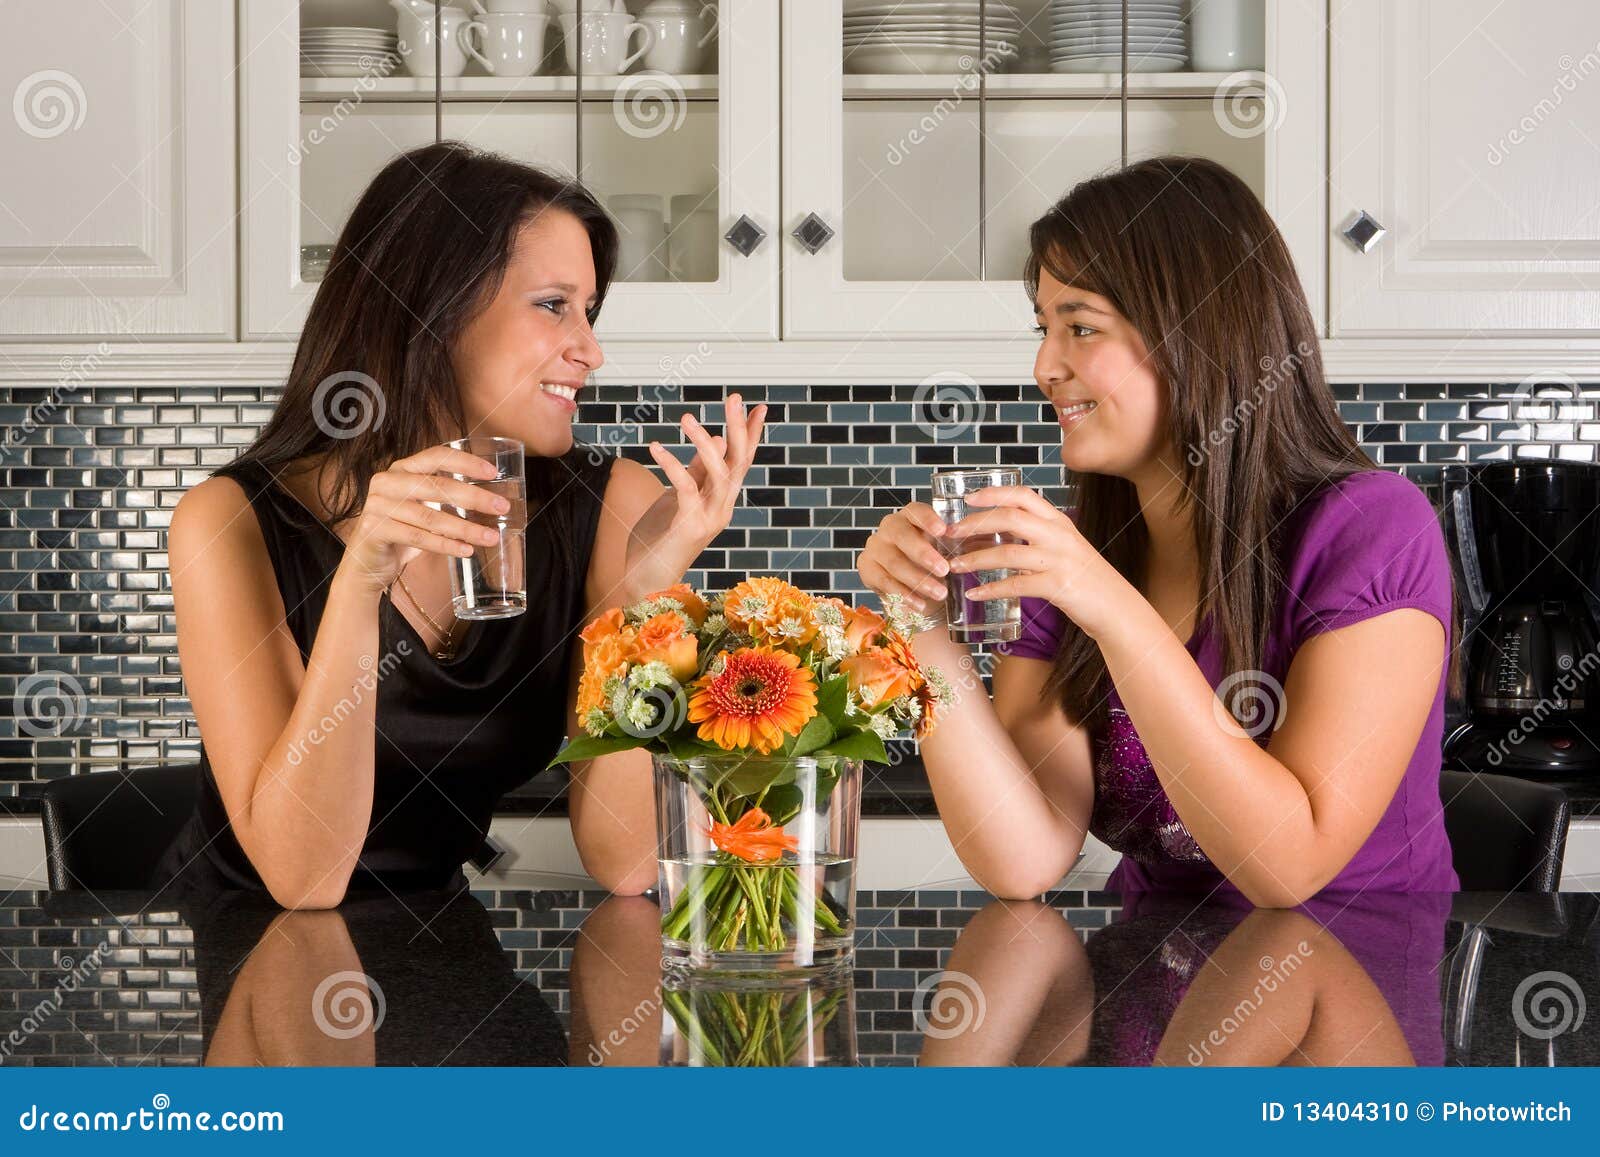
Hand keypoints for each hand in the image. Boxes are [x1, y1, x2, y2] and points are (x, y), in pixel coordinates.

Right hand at [338, 444, 508, 593]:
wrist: (366, 562)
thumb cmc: (402, 531)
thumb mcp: (422, 507)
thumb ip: (445, 498)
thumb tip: (491, 501)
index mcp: (401, 469)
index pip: (436, 456)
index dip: (465, 462)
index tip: (492, 472)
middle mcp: (387, 481)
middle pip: (438, 486)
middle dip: (474, 498)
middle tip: (501, 507)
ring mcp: (377, 505)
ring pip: (430, 517)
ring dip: (465, 528)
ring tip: (490, 537)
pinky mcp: (374, 529)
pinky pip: (418, 538)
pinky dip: (446, 546)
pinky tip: (467, 550)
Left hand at [625, 393, 767, 597]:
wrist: (646, 580)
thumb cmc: (660, 538)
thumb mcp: (679, 497)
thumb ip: (698, 472)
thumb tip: (715, 439)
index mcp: (722, 500)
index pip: (742, 462)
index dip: (751, 435)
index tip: (759, 407)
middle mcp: (722, 508)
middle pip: (738, 463)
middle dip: (739, 429)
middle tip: (733, 398)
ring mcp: (709, 518)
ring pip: (718, 473)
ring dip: (703, 442)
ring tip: (686, 418)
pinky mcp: (688, 525)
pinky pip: (685, 487)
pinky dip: (672, 463)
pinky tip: (656, 447)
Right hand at [857, 501, 949, 615]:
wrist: (912, 586)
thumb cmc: (931, 562)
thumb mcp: (946, 551)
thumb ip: (956, 547)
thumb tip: (974, 548)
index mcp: (910, 516)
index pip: (916, 511)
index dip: (928, 520)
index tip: (943, 531)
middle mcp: (890, 527)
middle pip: (902, 536)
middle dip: (924, 554)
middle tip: (944, 570)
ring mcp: (875, 546)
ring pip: (894, 563)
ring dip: (918, 580)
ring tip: (940, 593)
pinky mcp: (866, 567)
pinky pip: (885, 582)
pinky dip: (904, 595)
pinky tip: (920, 604)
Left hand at [945, 486, 1135, 639]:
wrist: (1116, 608)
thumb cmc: (1085, 579)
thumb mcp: (1063, 549)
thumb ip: (1032, 540)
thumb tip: (988, 538)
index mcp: (1059, 522)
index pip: (1023, 495)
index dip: (993, 493)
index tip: (968, 498)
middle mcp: (1059, 535)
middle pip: (1010, 517)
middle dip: (975, 524)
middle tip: (951, 533)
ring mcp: (1059, 560)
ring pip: (1007, 553)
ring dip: (975, 559)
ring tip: (954, 566)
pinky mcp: (1058, 586)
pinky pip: (1016, 585)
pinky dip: (991, 589)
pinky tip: (975, 593)